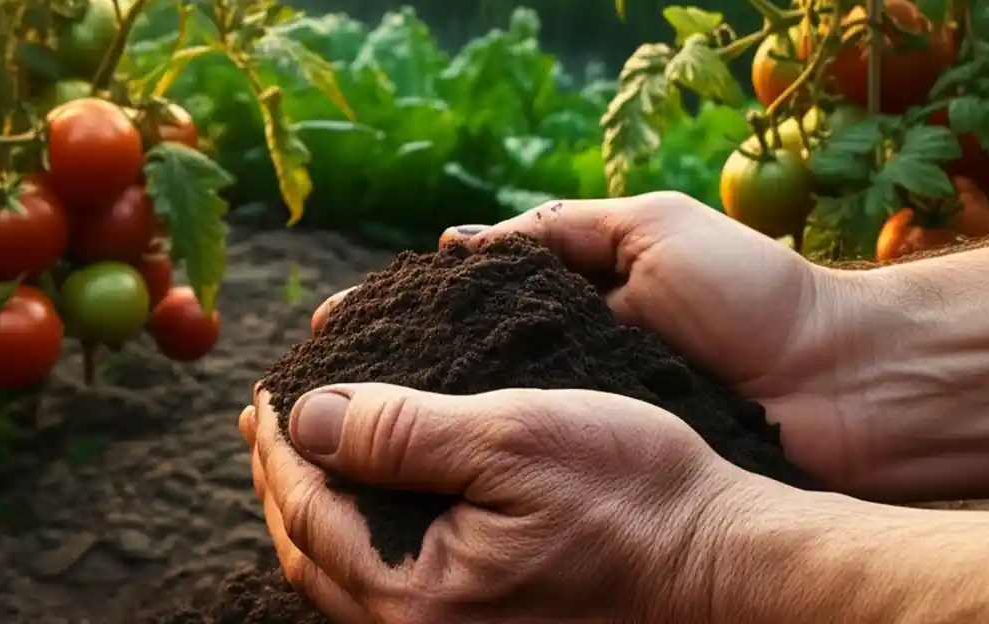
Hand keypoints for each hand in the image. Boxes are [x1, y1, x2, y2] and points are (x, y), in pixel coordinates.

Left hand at [239, 382, 765, 622]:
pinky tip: (372, 502)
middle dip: (281, 481)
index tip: (262, 394)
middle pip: (313, 554)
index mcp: (414, 596)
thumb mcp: (513, 439)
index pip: (306, 512)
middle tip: (264, 422)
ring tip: (304, 455)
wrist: (726, 568)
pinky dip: (362, 537)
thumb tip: (306, 417)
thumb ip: (399, 431)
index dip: (277, 446)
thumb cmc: (634, 499)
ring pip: (347, 577)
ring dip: (317, 510)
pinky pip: (391, 590)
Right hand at [312, 194, 865, 490]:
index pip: (446, 315)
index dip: (380, 324)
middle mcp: (552, 371)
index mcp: (558, 308)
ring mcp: (573, 427)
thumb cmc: (751, 293)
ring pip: (465, 439)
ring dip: (392, 444)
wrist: (839, 379)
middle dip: (365, 389)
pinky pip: (518, 483)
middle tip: (290, 400)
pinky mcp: (600, 476)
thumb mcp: (653, 227)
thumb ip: (556, 230)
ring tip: (315, 452)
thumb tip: (450, 240)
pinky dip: (459, 486)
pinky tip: (401, 496)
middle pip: (439, 383)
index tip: (319, 332)